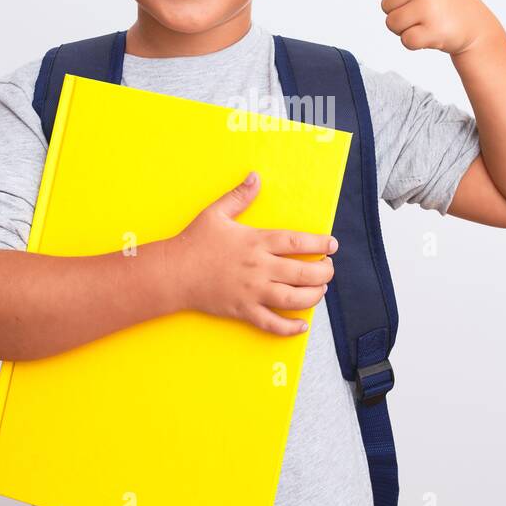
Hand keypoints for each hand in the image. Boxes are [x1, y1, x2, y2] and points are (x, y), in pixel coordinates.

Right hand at [164, 172, 337, 335]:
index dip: (320, 243)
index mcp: (256, 242)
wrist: (173, 273)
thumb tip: (255, 177)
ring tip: (320, 291)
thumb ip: (239, 196)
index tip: (333, 244)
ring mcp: (252, 292)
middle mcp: (259, 268)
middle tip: (329, 269)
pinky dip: (290, 328)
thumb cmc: (194, 242)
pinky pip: (272, 324)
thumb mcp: (216, 213)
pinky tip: (302, 325)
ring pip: (294, 299)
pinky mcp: (243, 311)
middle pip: (304, 273)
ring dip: (314, 297)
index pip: (297, 243)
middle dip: (324, 272)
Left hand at [379, 0, 499, 55]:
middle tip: (426, 12)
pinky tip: (431, 35)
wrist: (476, 28)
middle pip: (386, 6)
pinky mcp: (432, 32)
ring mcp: (428, 9)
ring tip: (427, 22)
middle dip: (402, 14)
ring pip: (392, 24)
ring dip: (406, 28)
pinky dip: (415, 43)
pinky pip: (405, 40)